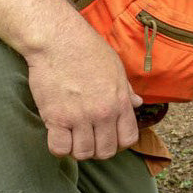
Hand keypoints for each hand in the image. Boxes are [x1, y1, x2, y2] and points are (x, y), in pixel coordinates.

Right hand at [26, 22, 141, 159]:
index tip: (108, 137)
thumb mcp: (115, 68)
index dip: (119, 143)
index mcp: (120, 102)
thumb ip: (126, 90)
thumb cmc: (87, 49)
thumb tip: (137, 103)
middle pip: (106, 151)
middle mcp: (103, 113)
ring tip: (72, 136)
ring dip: (77, 149)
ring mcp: (79, 117)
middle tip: (87, 138)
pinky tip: (58, 135)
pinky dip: (58, 148)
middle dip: (98, 149)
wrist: (58, 39)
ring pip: (83, 153)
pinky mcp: (55, 118)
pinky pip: (59, 148)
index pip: (128, 139)